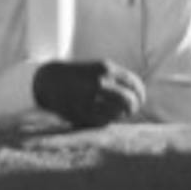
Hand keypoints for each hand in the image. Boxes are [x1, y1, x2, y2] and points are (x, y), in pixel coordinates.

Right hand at [30, 59, 148, 129]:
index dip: (140, 95)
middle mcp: (100, 82)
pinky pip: (102, 121)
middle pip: (128, 100)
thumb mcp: (100, 69)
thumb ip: (118, 79)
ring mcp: (90, 97)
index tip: (140, 100)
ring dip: (119, 115)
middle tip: (131, 111)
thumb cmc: (80, 76)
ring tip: (116, 114)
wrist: (50, 80)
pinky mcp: (80, 111)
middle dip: (133, 107)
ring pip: (116, 112)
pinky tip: (102, 116)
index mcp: (107, 69)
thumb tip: (138, 97)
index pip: (134, 84)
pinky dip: (105, 120)